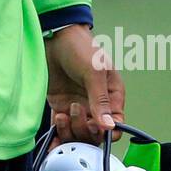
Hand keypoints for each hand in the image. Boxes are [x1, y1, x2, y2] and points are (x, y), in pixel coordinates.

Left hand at [46, 24, 124, 146]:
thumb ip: (100, 100)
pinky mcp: (60, 106)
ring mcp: (77, 106)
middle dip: (85, 130)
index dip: (106, 132)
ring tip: (63, 115)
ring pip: (77, 134)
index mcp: (112, 96)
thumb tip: (109, 127)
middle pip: (95, 133)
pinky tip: (54, 132)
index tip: (93, 126)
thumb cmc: (80, 47)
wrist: (54, 36)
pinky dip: (58, 134)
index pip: (116, 125)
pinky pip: (61, 128)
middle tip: (75, 111)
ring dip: (70, 131)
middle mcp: (96, 105)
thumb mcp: (94, 72)